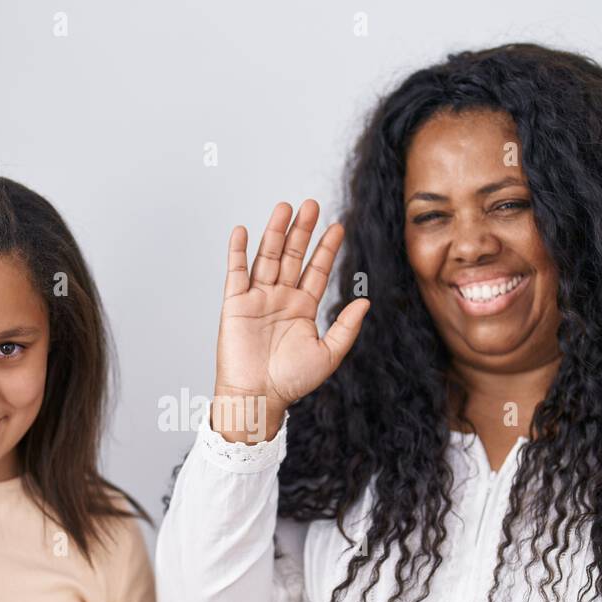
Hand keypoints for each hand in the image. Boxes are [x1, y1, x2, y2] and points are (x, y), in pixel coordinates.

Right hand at [213, 200, 368, 439]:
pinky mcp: (235, 304)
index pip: (317, 270)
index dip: (327, 248)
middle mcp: (281, 298)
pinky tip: (243, 230)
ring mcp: (257, 298)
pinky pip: (236, 272)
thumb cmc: (291, 382)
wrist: (258, 397)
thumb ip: (346, 327)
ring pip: (268, 257)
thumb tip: (365, 302)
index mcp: (302, 308)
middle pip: (293, 256)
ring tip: (284, 207)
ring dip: (275, 232)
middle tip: (312, 204)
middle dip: (303, 231)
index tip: (338, 226)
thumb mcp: (328, 354)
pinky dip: (238, 251)